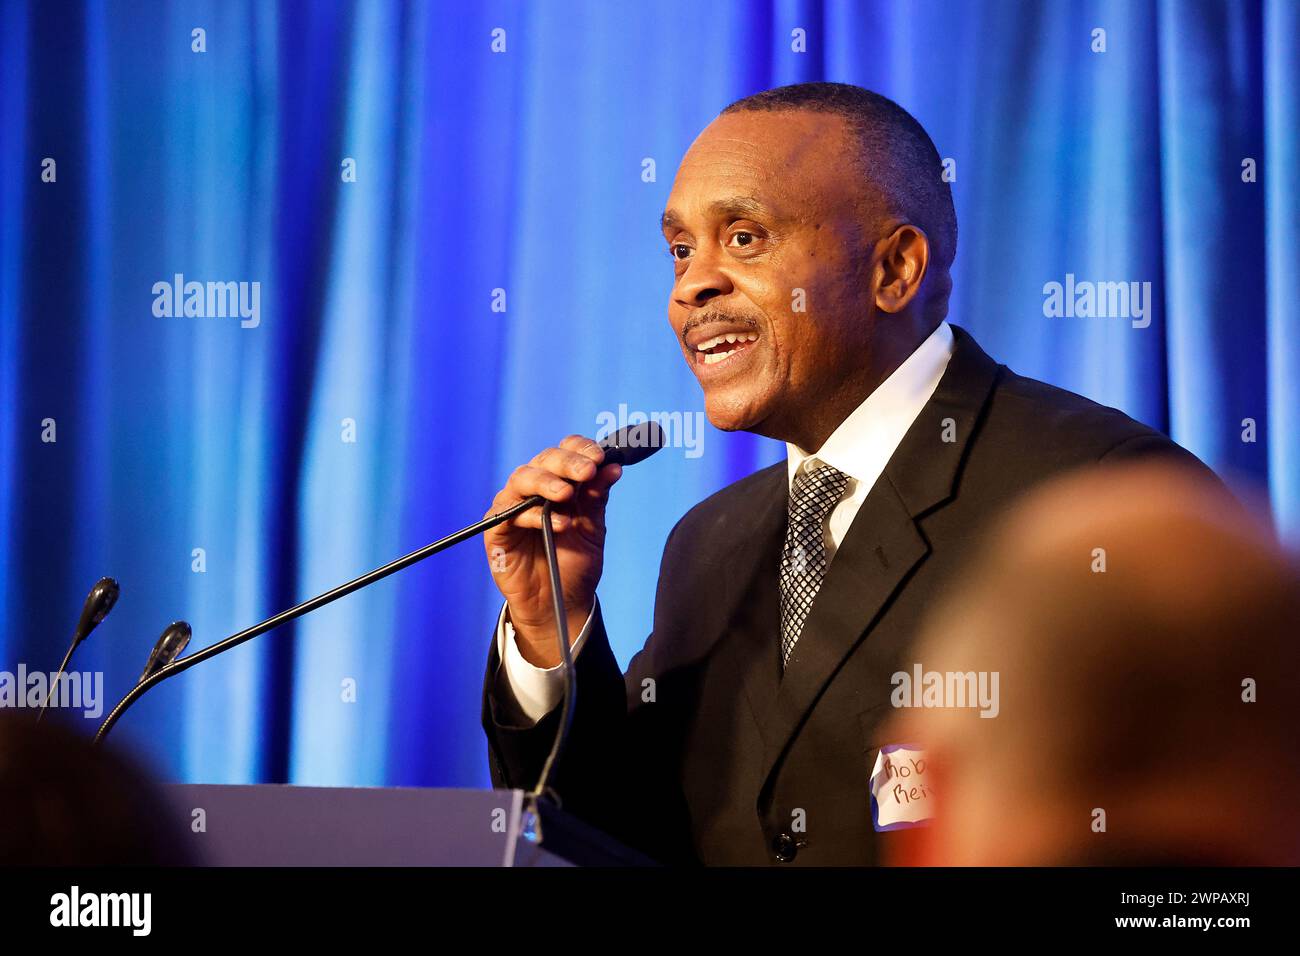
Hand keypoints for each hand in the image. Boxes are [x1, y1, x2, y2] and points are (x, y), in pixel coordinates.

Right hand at [483, 435, 622, 666]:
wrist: (559, 604)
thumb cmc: (574, 564)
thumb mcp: (592, 529)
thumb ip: (597, 499)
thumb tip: (613, 468)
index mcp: (560, 482)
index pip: (566, 452)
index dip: (581, 449)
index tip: (601, 456)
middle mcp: (535, 489)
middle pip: (545, 460)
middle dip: (567, 462)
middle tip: (587, 470)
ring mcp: (514, 506)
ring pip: (523, 478)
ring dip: (547, 483)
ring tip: (567, 495)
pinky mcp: (497, 529)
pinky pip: (508, 512)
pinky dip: (532, 514)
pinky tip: (556, 524)